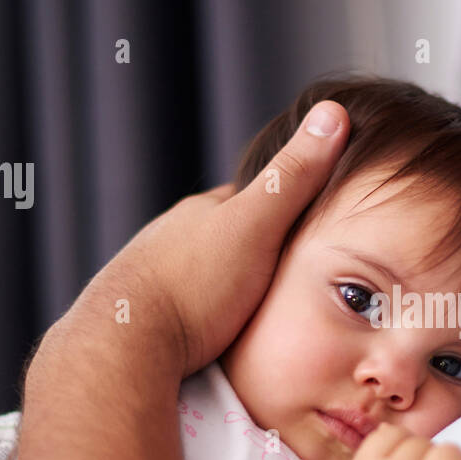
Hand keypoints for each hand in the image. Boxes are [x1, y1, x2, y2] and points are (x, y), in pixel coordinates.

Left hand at [66, 102, 349, 377]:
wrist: (127, 347)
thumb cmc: (196, 285)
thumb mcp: (256, 224)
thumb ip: (293, 177)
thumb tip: (333, 112)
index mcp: (200, 211)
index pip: (250, 196)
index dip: (283, 202)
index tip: (311, 213)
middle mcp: (170, 237)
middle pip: (223, 234)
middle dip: (252, 245)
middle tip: (290, 266)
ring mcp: (152, 276)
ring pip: (201, 271)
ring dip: (226, 280)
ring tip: (256, 302)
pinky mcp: (145, 318)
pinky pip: (185, 306)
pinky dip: (205, 310)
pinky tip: (217, 329)